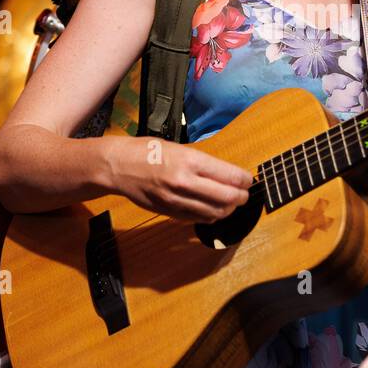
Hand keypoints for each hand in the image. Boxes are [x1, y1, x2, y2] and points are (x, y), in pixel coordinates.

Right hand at [108, 138, 254, 222]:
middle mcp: (185, 182)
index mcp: (190, 161)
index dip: (244, 180)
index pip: (229, 175)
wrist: (118, 167)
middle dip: (241, 197)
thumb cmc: (148, 152)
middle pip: (227, 197)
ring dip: (228, 209)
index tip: (248, 180)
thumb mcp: (179, 148)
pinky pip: (197, 219)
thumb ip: (202, 163)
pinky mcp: (168, 212)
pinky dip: (210, 216)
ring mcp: (176, 200)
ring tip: (231, 204)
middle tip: (244, 195)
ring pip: (214, 212)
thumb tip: (226, 175)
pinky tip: (213, 210)